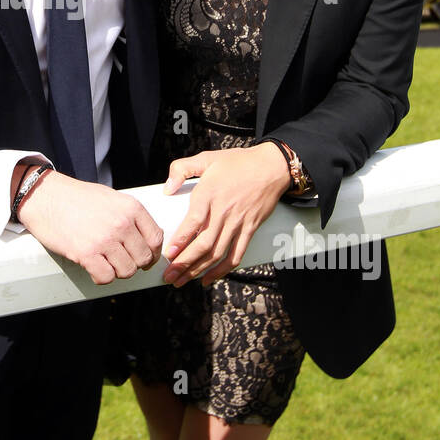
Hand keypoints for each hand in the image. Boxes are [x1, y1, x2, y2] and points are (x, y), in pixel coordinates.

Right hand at [17, 171, 163, 285]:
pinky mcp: (86, 253)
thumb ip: (131, 216)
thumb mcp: (111, 198)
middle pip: (143, 258)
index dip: (153, 253)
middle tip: (121, 261)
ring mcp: (104, 239)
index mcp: (131, 207)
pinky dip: (101, 277)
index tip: (145, 258)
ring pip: (126, 271)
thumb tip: (146, 239)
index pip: (156, 239)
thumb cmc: (76, 197)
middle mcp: (121, 223)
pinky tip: (93, 267)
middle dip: (134, 264)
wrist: (45, 196)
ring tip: (105, 262)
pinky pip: (106, 278)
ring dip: (117, 271)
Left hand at [162, 146, 290, 287]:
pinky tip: (208, 278)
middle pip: (203, 244)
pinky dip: (222, 270)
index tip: (168, 254)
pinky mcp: (250, 229)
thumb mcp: (206, 158)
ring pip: (217, 253)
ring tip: (182, 281)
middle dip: (184, 263)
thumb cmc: (237, 162)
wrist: (272, 167)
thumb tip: (166, 189)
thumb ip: (181, 169)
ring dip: (198, 270)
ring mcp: (238, 222)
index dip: (180, 240)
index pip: (193, 222)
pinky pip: (236, 254)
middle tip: (169, 276)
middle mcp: (223, 211)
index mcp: (209, 193)